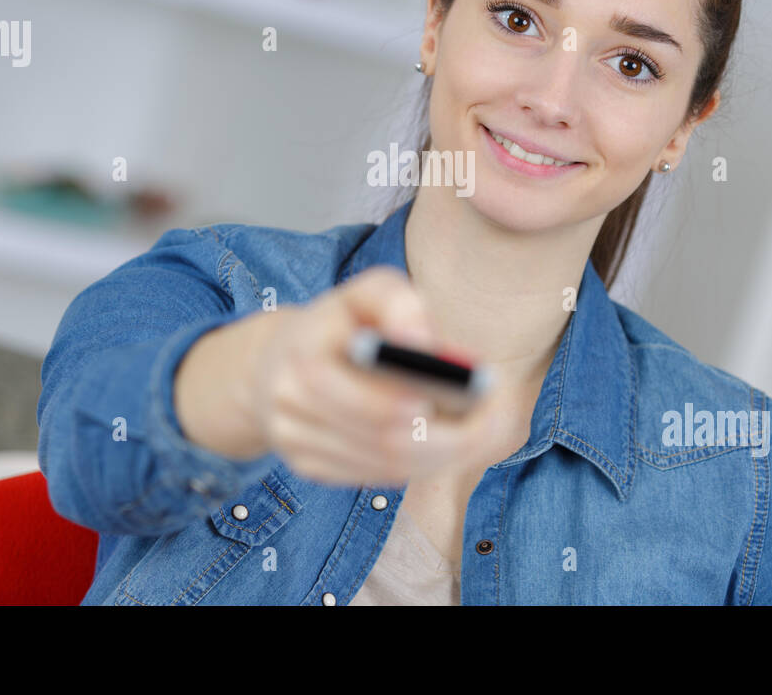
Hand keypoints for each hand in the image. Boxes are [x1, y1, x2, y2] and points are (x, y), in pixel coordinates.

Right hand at [244, 266, 503, 486]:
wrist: (276, 360)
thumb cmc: (341, 323)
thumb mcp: (367, 294)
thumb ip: (399, 304)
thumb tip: (429, 347)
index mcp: (302, 348)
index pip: (360, 389)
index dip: (412, 401)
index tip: (460, 395)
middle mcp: (287, 400)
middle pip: (384, 437)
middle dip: (450, 436)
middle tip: (496, 424)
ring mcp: (292, 440)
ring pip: (385, 464)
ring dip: (442, 454)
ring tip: (481, 434)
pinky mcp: (306, 466)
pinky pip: (374, 476)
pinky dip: (416, 464)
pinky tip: (445, 445)